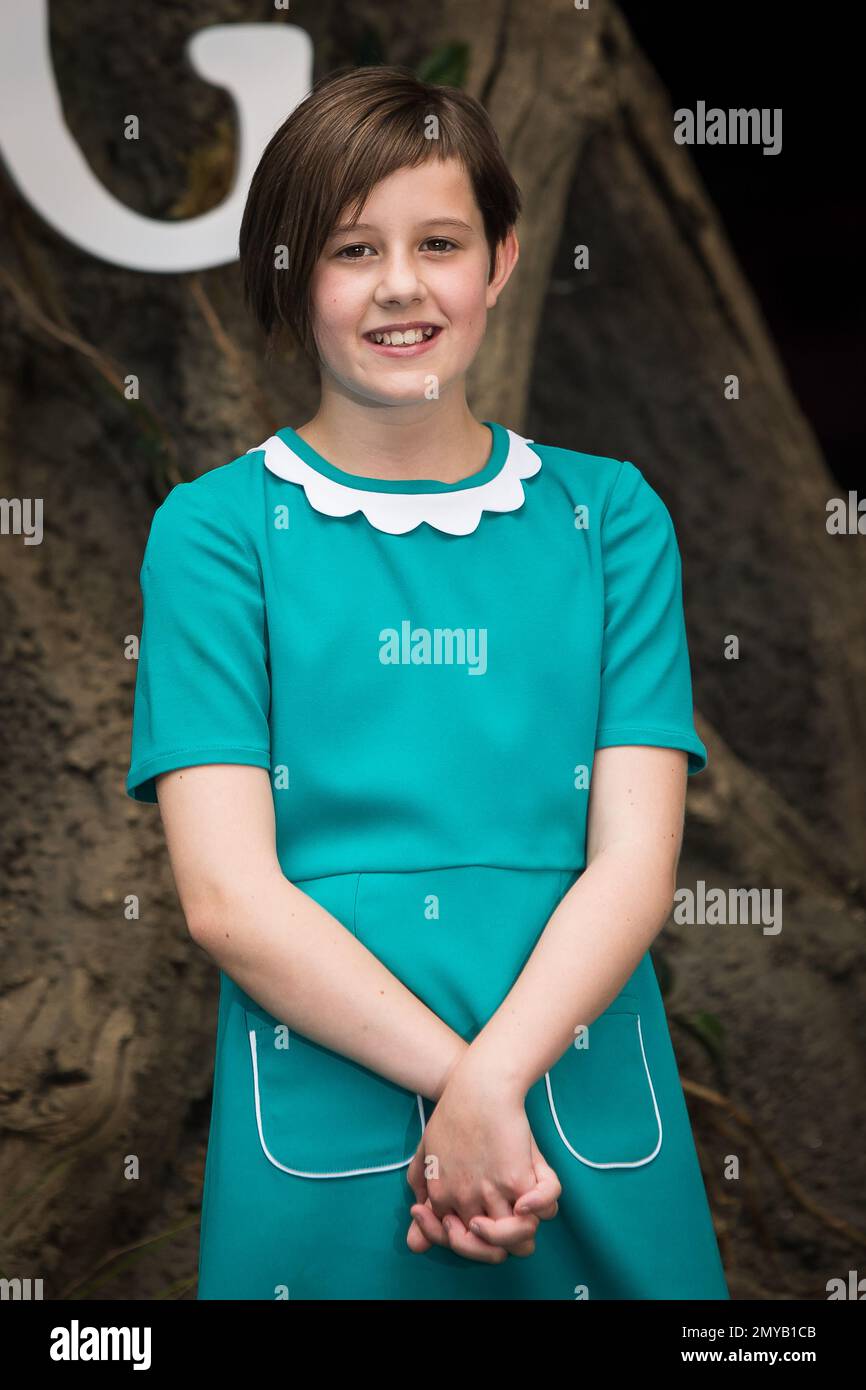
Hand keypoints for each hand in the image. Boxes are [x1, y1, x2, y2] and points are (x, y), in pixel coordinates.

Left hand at [405, 1055, 560, 1262]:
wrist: (478, 1086)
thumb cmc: (453, 1114)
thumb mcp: (426, 1152)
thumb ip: (420, 1188)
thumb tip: (415, 1242)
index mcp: (441, 1195)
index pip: (452, 1242)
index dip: (461, 1240)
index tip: (463, 1218)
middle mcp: (465, 1199)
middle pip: (487, 1252)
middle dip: (492, 1245)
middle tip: (491, 1220)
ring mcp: (492, 1191)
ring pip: (518, 1241)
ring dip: (518, 1232)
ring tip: (515, 1209)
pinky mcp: (517, 1178)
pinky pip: (543, 1211)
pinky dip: (540, 1207)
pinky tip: (528, 1197)